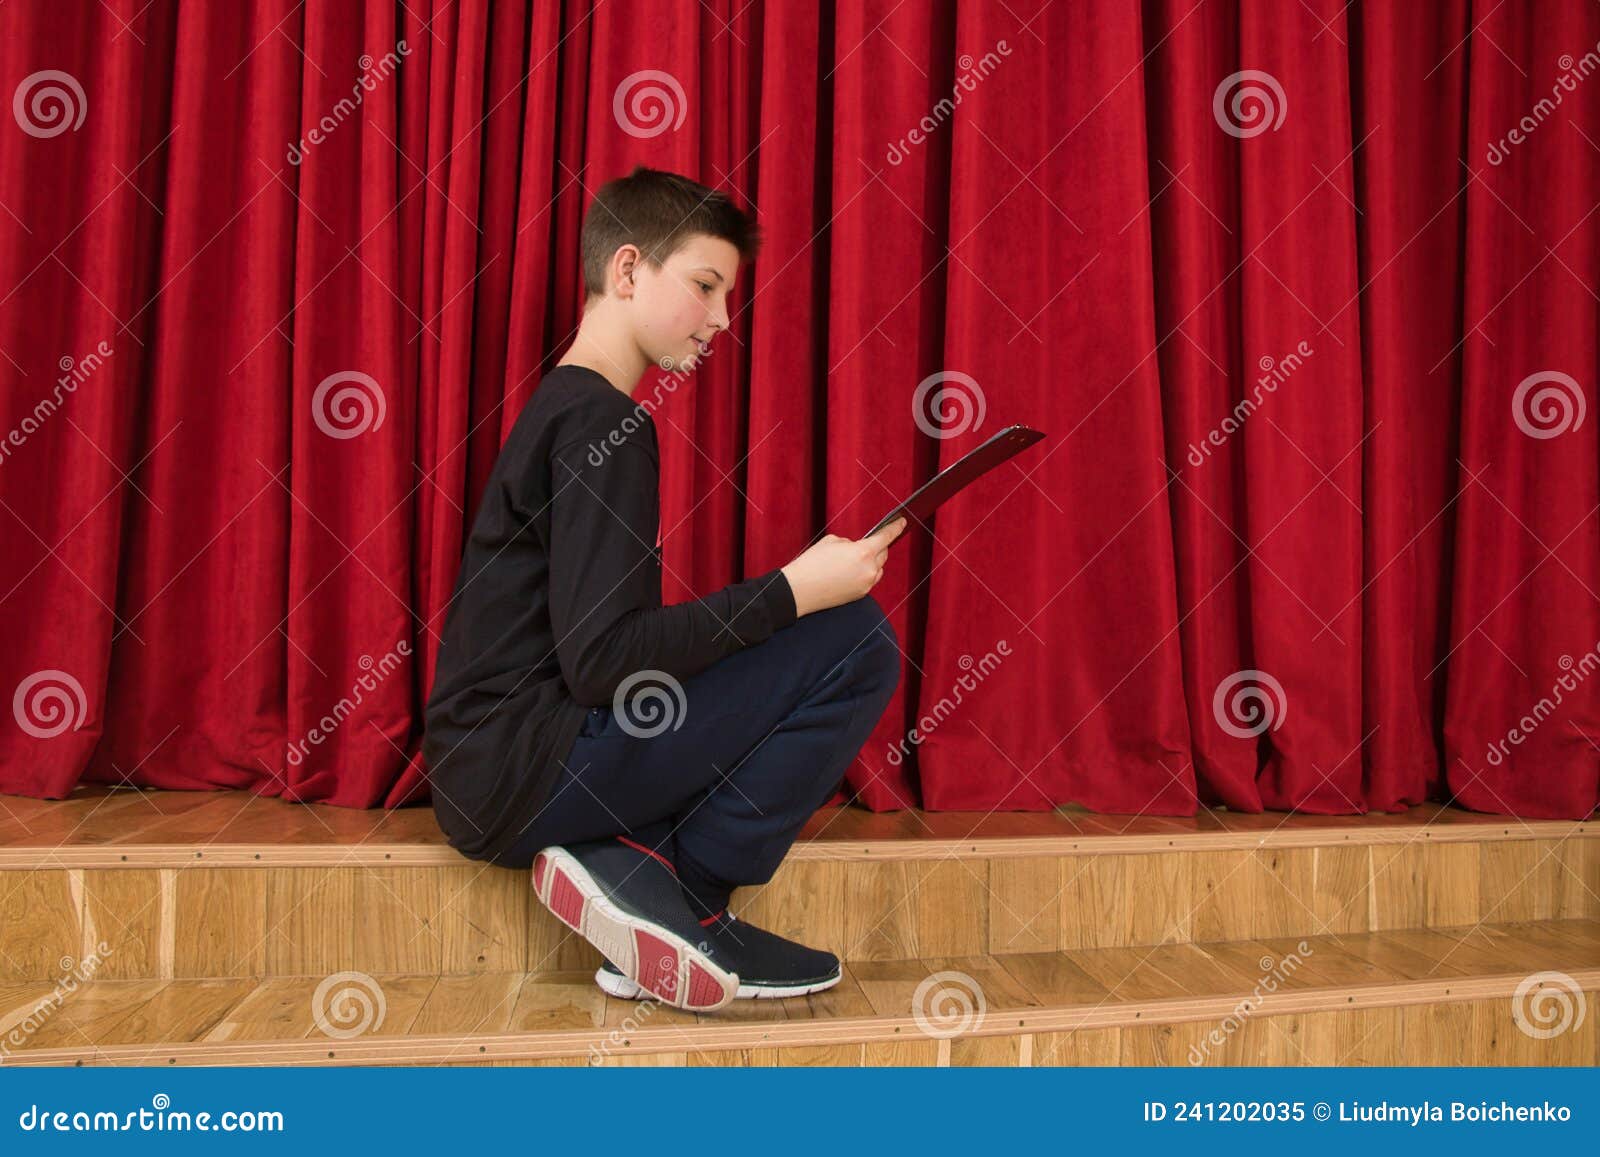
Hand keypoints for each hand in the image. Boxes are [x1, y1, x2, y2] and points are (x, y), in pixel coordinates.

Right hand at [780, 517, 906, 616]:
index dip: (896, 527)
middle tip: (870, 542)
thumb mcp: (832, 541)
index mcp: (863, 552)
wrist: (800, 590)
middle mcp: (869, 569)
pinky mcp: (861, 595)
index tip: (902, 521)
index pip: (886, 536)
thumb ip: (850, 543)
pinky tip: (851, 571)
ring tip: (856, 559)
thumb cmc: (812, 563)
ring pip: (878, 569)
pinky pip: (869, 580)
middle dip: (878, 546)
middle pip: (883, 554)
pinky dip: (864, 573)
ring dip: (872, 561)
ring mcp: (866, 584)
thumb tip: (857, 549)